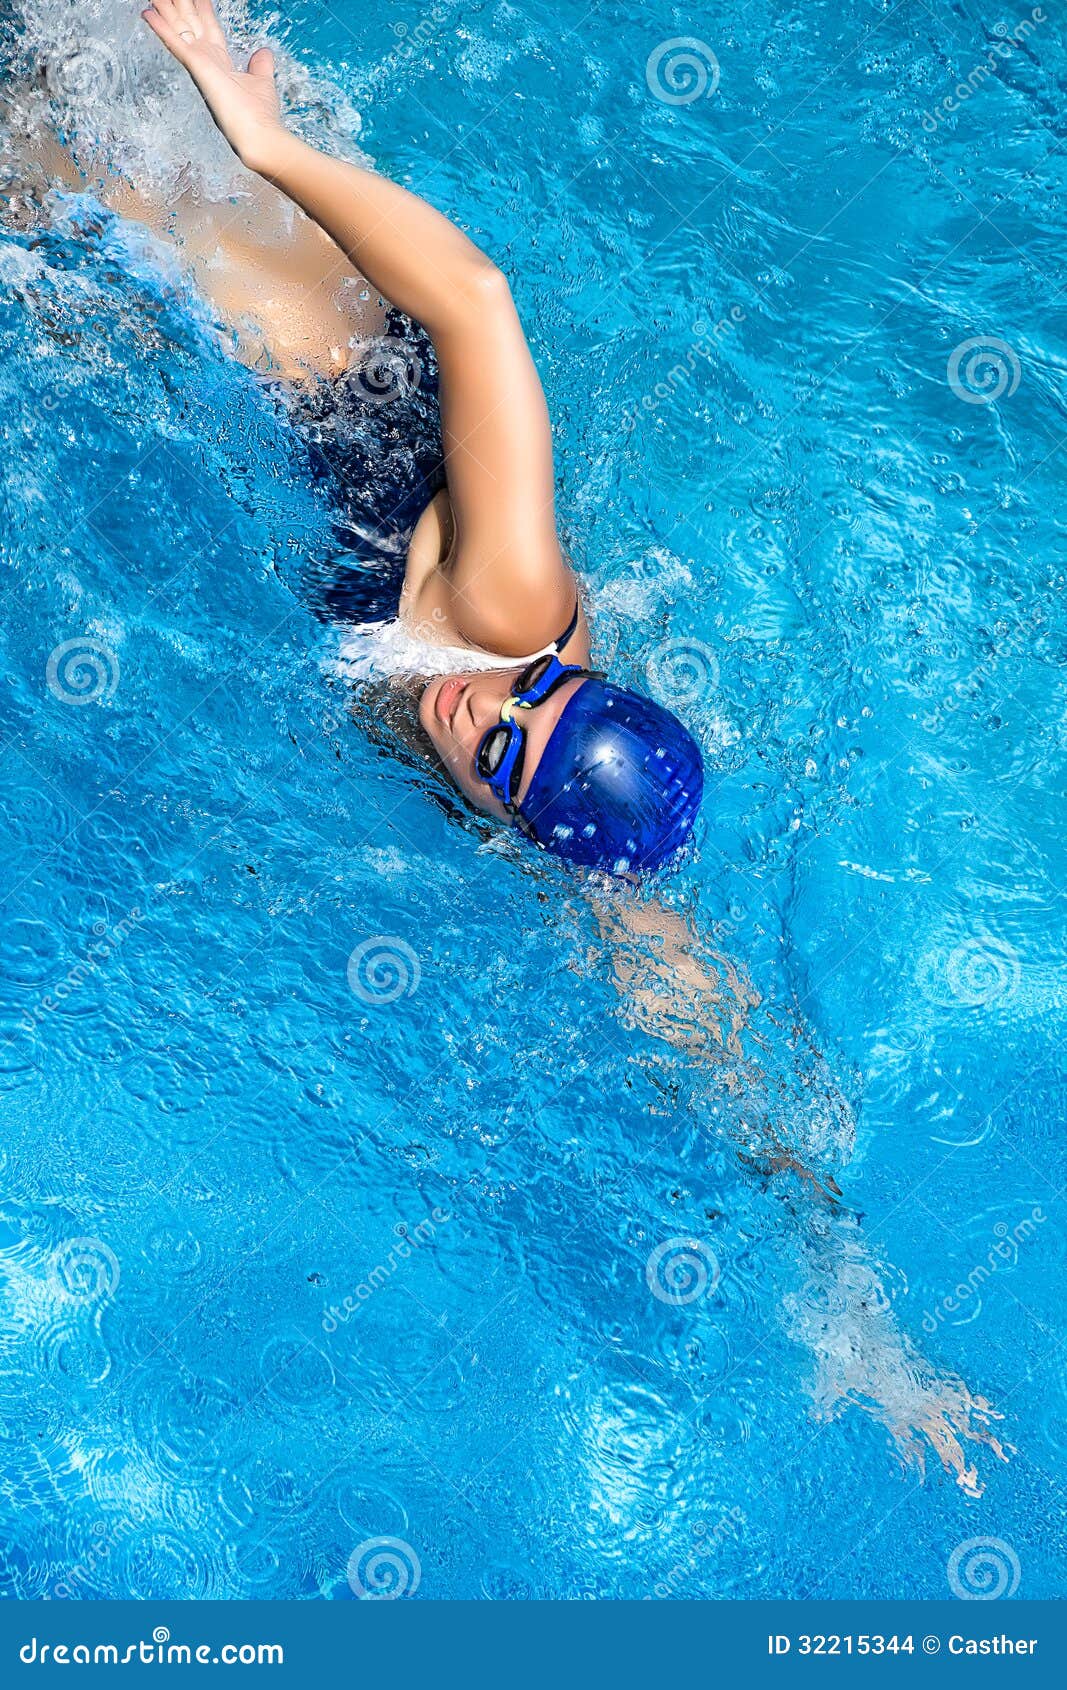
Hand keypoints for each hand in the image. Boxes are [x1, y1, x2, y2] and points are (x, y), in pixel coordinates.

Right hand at [140, 0, 284, 172]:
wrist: (259, 134)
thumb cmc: (260, 115)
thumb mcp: (262, 81)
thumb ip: (260, 65)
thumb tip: (264, 52)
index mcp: (220, 61)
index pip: (208, 27)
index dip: (202, 9)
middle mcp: (207, 60)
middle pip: (190, 23)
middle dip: (180, 5)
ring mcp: (200, 64)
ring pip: (179, 27)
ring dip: (166, 9)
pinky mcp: (197, 67)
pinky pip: (175, 42)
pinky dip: (161, 27)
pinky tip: (147, 13)